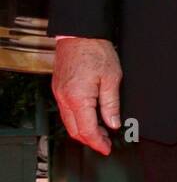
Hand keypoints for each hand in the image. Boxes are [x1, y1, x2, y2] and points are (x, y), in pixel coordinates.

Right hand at [52, 37, 122, 154]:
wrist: (79, 32)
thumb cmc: (95, 50)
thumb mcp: (111, 78)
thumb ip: (111, 104)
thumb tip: (113, 123)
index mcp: (78, 98)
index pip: (87, 130)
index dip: (98, 143)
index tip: (107, 148)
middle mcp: (64, 98)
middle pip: (74, 130)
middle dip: (90, 140)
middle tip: (105, 142)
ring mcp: (59, 93)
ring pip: (68, 122)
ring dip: (83, 130)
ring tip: (100, 131)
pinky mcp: (58, 87)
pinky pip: (65, 110)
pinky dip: (77, 118)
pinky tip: (89, 116)